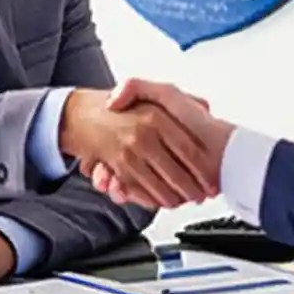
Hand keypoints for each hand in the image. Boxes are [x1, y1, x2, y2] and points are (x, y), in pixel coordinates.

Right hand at [59, 85, 219, 208]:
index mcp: (158, 115)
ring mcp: (129, 150)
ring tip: (184, 201)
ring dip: (173, 197)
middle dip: (191, 189)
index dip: (203, 168)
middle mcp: (144, 133)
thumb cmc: (122, 107)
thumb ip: (181, 98)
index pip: (189, 149)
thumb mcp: (152, 92)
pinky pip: (139, 189)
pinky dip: (151, 199)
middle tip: (203, 196)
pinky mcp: (116, 165)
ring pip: (159, 185)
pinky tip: (161, 200)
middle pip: (177, 172)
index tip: (213, 180)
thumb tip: (205, 109)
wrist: (80, 113)